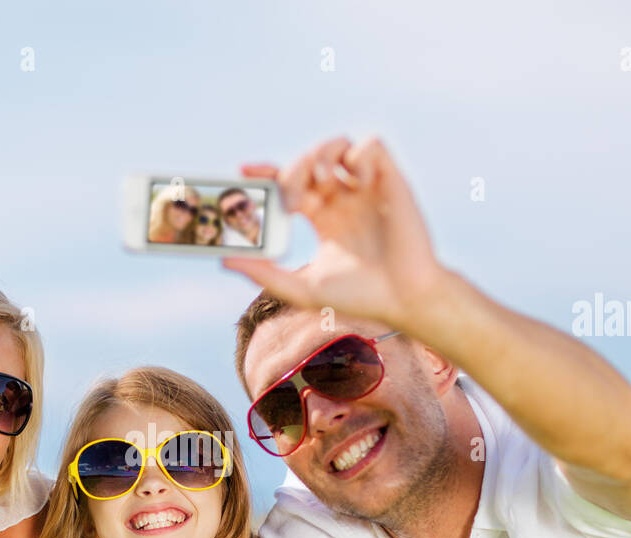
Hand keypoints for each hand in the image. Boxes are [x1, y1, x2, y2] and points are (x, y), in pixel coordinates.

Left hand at [223, 136, 445, 332]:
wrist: (406, 299)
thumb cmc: (360, 297)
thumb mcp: (303, 288)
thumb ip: (264, 274)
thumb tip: (224, 261)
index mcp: (323, 217)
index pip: (288, 184)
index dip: (266, 173)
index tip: (243, 172)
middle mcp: (343, 198)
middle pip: (307, 162)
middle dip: (291, 171)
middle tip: (289, 199)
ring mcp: (367, 187)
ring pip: (337, 144)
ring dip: (320, 154)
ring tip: (319, 182)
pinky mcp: (391, 180)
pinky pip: (370, 145)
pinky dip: (357, 155)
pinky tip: (356, 183)